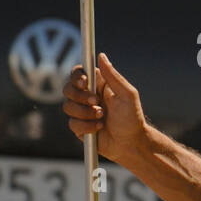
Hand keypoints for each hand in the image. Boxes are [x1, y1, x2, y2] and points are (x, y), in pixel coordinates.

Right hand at [62, 52, 147, 166]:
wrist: (130, 144)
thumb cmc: (132, 118)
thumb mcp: (127, 95)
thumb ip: (113, 76)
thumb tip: (101, 56)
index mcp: (98, 85)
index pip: (79, 73)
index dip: (76, 76)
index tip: (84, 82)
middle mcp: (87, 97)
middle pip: (68, 89)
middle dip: (80, 97)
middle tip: (97, 103)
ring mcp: (82, 112)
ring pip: (68, 107)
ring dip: (85, 113)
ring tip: (102, 118)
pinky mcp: (79, 127)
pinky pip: (72, 124)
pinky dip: (86, 126)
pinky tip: (99, 129)